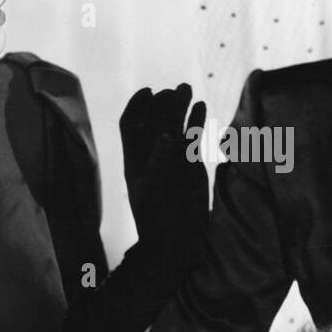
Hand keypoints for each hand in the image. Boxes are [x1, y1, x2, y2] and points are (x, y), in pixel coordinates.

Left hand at [119, 84, 208, 266]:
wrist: (176, 242)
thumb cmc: (157, 218)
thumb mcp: (152, 190)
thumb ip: (159, 162)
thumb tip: (166, 135)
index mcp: (135, 159)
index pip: (130, 124)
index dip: (137, 105)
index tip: (148, 92)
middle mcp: (152, 155)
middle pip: (154, 119)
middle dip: (163, 102)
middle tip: (175, 91)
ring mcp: (173, 159)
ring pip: (175, 125)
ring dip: (180, 106)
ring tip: (187, 89)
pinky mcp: (191, 166)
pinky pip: (192, 138)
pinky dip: (196, 122)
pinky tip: (201, 106)